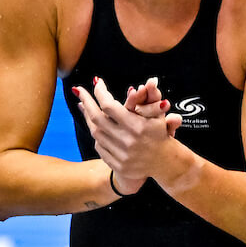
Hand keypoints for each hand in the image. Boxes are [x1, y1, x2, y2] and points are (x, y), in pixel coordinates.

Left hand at [72, 77, 175, 193]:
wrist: (165, 162)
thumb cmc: (161, 134)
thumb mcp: (160, 114)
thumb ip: (153, 96)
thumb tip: (150, 81)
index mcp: (137, 127)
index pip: (109, 106)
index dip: (100, 92)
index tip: (97, 83)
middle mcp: (127, 141)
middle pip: (97, 118)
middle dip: (86, 102)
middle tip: (80, 91)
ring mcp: (121, 154)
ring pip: (96, 132)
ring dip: (88, 117)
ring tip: (85, 106)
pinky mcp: (117, 165)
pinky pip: (99, 146)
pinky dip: (97, 134)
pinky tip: (95, 126)